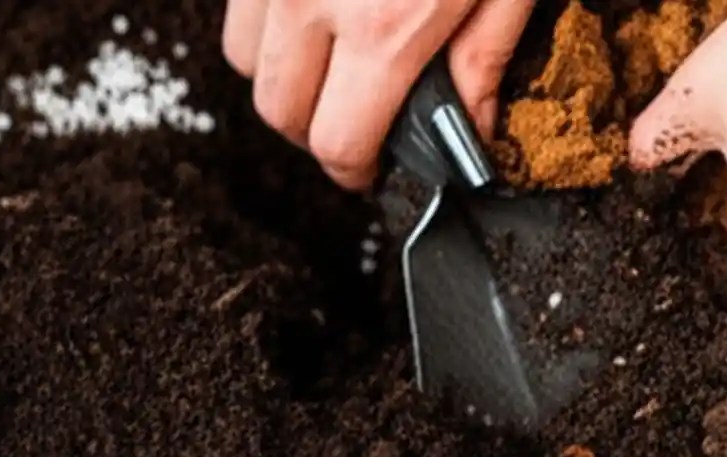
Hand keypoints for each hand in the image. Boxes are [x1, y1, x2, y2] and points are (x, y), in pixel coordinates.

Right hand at [223, 0, 533, 188]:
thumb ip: (487, 54)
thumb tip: (470, 129)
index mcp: (383, 24)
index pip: (339, 141)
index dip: (355, 169)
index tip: (371, 168)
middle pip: (281, 111)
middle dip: (319, 133)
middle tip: (360, 121)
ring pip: (248, 60)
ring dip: (286, 77)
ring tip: (335, 65)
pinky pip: (239, 9)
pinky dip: (268, 25)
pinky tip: (316, 13)